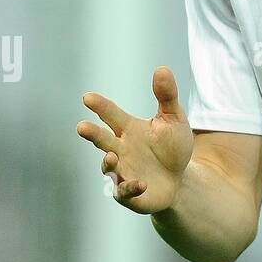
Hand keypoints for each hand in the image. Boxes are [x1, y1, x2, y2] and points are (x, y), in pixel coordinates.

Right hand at [77, 67, 193, 214]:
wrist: (179, 179)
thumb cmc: (172, 147)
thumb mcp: (174, 120)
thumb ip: (167, 96)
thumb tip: (162, 69)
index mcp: (128, 128)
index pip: (111, 114)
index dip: (100, 106)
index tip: (88, 98)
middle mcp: (120, 149)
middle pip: (102, 139)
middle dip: (92, 133)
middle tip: (81, 127)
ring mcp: (122, 171)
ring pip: (108, 167)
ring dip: (108, 162)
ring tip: (111, 156)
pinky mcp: (129, 193)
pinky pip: (124, 191)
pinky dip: (130, 187)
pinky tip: (141, 183)